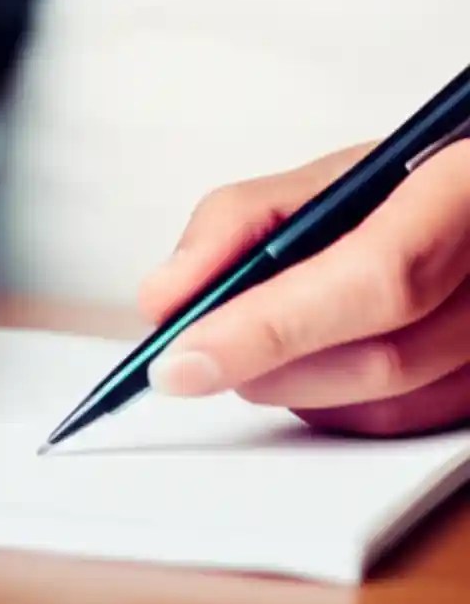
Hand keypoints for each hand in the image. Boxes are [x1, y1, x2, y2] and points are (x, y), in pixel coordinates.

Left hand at [139, 141, 469, 436]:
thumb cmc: (408, 187)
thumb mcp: (327, 176)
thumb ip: (236, 224)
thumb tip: (164, 301)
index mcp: (465, 191)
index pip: (372, 278)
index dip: (269, 328)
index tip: (181, 361)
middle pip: (379, 360)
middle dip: (264, 366)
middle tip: (193, 358)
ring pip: (384, 406)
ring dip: (293, 386)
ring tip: (257, 342)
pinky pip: (399, 427)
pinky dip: (331, 405)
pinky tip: (311, 365)